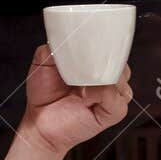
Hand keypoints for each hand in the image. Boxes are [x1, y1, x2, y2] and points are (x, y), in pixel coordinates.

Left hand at [18, 45, 132, 156]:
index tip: (86, 46)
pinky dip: (101, 93)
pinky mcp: (113, 113)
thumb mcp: (45, 62)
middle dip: (102, 60)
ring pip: (121, 78)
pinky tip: (85, 95)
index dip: (102, 46)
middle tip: (80, 65)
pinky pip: (116, 98)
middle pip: (119, 62)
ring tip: (79, 83)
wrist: (39, 122)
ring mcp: (114, 97)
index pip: (112, 50)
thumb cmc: (45, 95)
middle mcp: (109, 81)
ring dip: (100, 76)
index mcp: (97, 67)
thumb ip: (56, 47)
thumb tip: (65, 37)